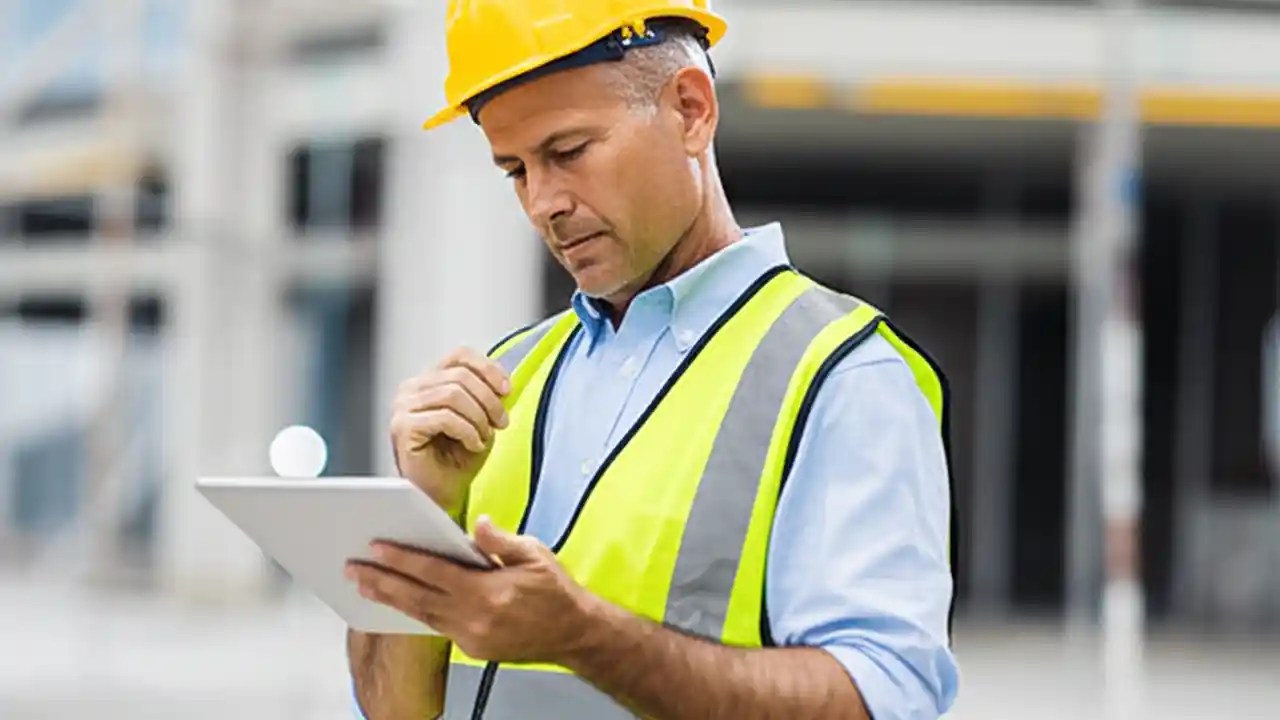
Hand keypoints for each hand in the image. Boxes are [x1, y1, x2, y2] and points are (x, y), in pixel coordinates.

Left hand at [346, 518, 597, 663]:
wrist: (574, 634)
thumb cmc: (556, 592)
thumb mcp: (535, 554)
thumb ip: (501, 540)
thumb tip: (477, 525)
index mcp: (489, 591)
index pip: (434, 572)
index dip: (402, 559)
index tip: (376, 547)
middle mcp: (475, 618)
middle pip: (417, 597)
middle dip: (381, 581)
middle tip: (353, 569)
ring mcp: (472, 637)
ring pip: (421, 615)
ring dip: (390, 599)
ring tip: (364, 585)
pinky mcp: (472, 648)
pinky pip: (436, 627)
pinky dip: (414, 613)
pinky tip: (397, 602)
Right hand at [390, 348, 510, 517]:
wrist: (443, 496)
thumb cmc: (458, 460)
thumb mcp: (480, 419)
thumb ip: (486, 395)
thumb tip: (503, 381)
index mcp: (429, 381)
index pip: (459, 355)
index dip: (488, 368)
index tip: (506, 389)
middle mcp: (412, 389)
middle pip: (460, 375)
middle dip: (489, 400)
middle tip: (500, 423)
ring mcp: (403, 407)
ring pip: (453, 394)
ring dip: (478, 417)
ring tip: (484, 437)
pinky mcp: (403, 427)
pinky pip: (445, 417)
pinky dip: (467, 431)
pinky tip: (473, 444)